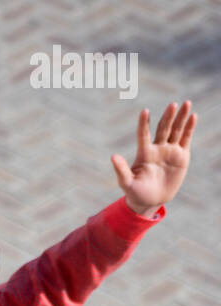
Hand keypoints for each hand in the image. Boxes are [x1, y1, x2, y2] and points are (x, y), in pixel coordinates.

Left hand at [111, 101, 196, 215]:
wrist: (151, 201)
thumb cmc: (136, 192)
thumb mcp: (126, 183)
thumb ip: (121, 170)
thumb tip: (113, 156)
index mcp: (144, 152)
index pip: (144, 134)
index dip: (144, 123)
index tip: (144, 111)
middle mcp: (157, 147)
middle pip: (163, 128)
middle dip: (168, 117)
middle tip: (173, 105)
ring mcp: (170, 150)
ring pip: (176, 130)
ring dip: (181, 117)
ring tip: (186, 103)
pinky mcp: (181, 156)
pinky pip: (185, 139)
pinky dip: (189, 128)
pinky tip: (193, 116)